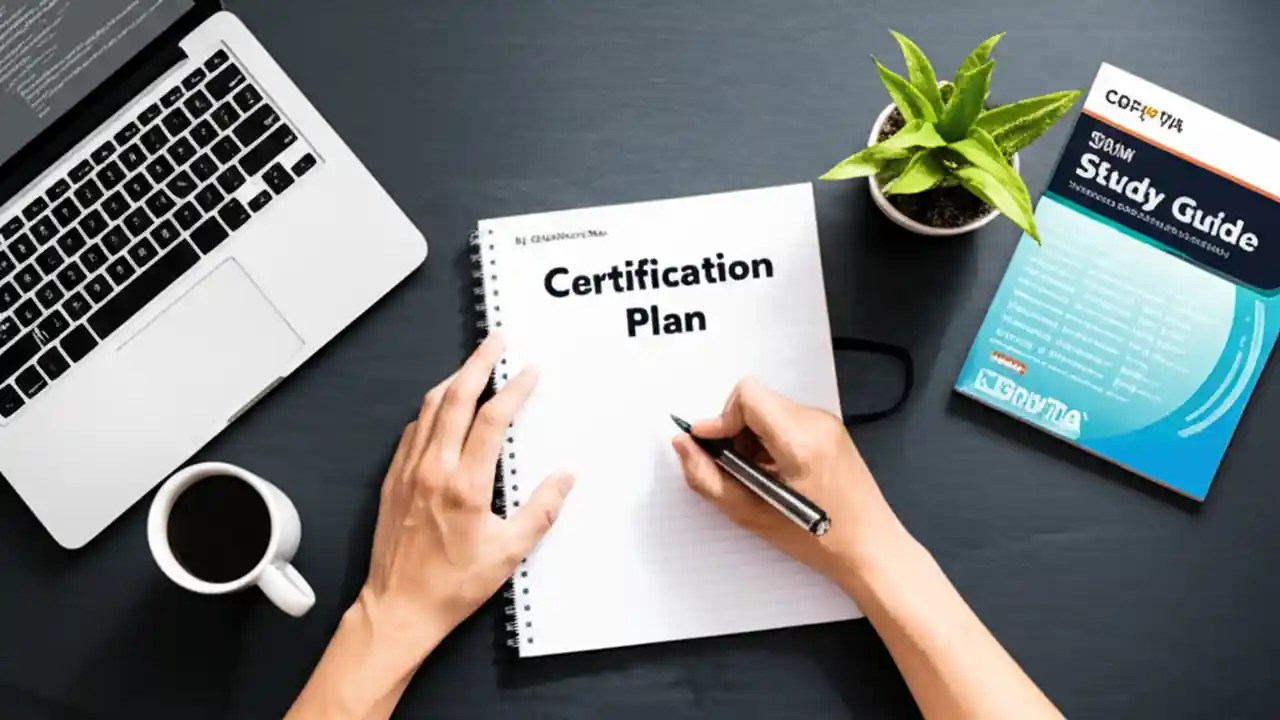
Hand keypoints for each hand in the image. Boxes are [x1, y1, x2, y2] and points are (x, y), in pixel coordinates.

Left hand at [357, 335, 573, 655]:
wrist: (397, 608)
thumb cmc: (452, 586)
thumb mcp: (509, 553)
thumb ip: (541, 511)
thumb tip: (563, 479)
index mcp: (465, 485)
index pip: (493, 419)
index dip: (514, 389)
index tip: (530, 372)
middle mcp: (433, 469)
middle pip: (456, 398)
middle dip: (479, 363)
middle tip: (496, 340)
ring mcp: (408, 471)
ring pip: (429, 408)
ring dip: (453, 380)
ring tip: (473, 364)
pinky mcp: (393, 480)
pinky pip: (413, 430)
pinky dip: (431, 410)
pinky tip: (442, 408)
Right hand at [671, 377, 907, 593]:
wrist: (872, 548)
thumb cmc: (822, 540)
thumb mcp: (752, 515)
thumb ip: (708, 478)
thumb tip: (685, 446)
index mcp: (800, 441)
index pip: (748, 395)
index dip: (721, 417)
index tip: (710, 445)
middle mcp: (817, 423)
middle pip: (755, 401)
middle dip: (734, 431)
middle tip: (734, 469)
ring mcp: (827, 424)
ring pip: (769, 410)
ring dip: (750, 438)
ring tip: (757, 477)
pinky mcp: (830, 431)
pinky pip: (786, 420)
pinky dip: (769, 441)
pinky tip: (774, 474)